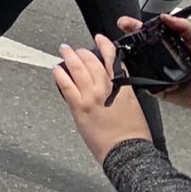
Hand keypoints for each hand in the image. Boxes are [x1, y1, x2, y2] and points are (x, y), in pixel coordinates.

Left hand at [52, 36, 153, 161]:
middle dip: (84, 52)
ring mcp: (92, 97)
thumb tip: (114, 85)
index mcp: (123, 89)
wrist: (128, 154)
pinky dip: (60, 75)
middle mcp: (107, 90)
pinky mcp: (79, 107)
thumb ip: (123, 93)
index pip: (114, 61)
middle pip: (93, 62)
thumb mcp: (134, 107)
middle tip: (78, 49)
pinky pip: (66, 85)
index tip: (100, 38)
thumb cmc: (134, 136)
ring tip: (65, 50)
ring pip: (78, 69)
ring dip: (70, 56)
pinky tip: (56, 69)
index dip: (106, 47)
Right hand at [118, 15, 190, 117]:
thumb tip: (164, 16)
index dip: (135, 27)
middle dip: (127, 39)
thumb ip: (184, 27)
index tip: (125, 22)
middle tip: (121, 32)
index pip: (148, 33)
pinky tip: (137, 70)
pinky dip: (139, 78)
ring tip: (123, 49)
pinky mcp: (158, 90)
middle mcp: (161, 59)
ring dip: (128, 57)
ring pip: (137, 65)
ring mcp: (158, 74)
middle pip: (139, 47)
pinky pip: (144, 84)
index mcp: (169, 45)